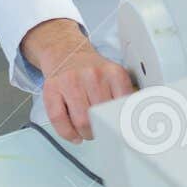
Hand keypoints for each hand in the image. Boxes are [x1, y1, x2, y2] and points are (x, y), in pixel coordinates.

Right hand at [22, 18, 135, 142]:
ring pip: (81, 121)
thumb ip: (124, 97)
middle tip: (102, 131)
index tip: (123, 134)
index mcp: (113, 73)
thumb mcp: (114, 76)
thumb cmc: (91, 70)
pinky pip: (59, 119)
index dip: (123, 125)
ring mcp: (71, 81)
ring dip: (86, 134)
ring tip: (89, 132)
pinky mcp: (51, 88)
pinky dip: (67, 133)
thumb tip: (134, 123)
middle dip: (103, 131)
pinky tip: (74, 134)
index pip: (123, 107)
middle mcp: (93, 75)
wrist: (65, 51)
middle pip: (102, 117)